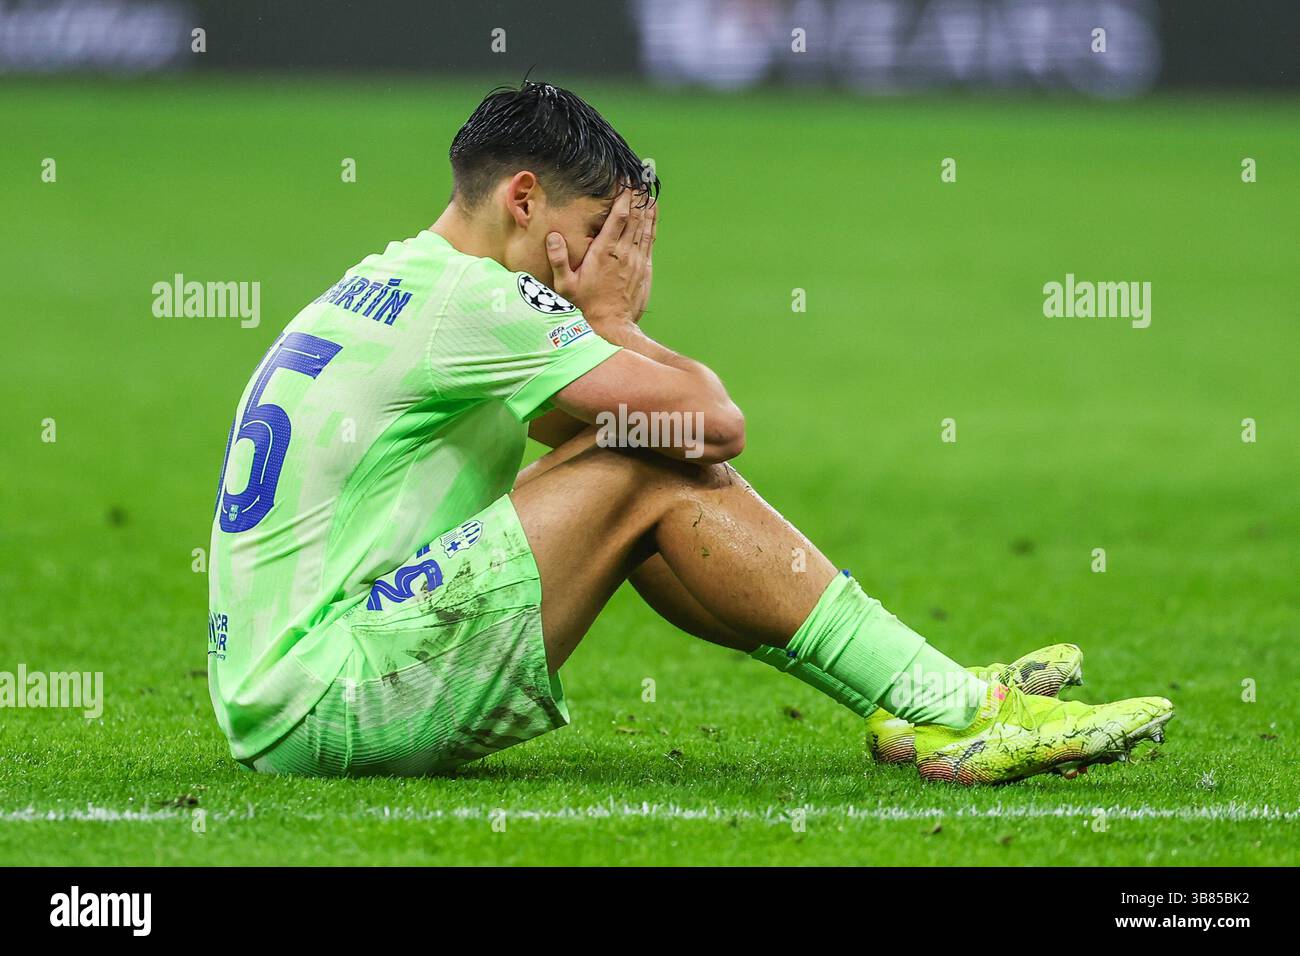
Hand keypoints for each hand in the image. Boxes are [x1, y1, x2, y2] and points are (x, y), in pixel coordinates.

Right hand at [546, 189, 656, 329]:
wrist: (612, 326)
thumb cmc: (584, 305)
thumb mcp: (564, 285)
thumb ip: (558, 259)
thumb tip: (553, 236)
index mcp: (604, 252)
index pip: (618, 217)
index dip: (624, 197)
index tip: (626, 180)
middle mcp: (623, 253)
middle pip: (635, 217)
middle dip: (637, 197)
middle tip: (641, 178)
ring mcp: (636, 260)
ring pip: (645, 227)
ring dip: (647, 207)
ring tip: (649, 189)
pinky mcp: (643, 268)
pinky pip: (650, 240)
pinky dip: (652, 224)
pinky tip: (653, 213)